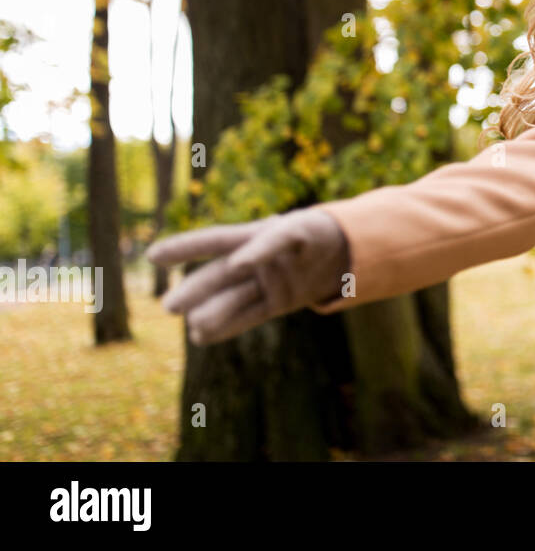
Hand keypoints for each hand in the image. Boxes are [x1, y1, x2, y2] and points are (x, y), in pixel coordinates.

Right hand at [147, 207, 350, 345]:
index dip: (185, 247)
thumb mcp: (300, 230)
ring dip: (211, 314)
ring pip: (232, 300)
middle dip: (195, 291)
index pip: (214, 240)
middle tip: (169, 307)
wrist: (347, 249)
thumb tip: (238, 263)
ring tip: (193, 329)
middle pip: (219, 277)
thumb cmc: (319, 231)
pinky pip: (249, 316)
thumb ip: (270, 243)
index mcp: (254, 234)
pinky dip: (227, 327)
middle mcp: (253, 261)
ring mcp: (264, 283)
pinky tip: (203, 337)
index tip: (153, 256)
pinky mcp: (277, 302)